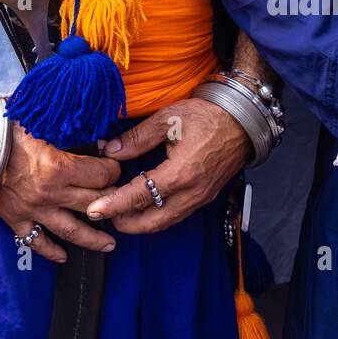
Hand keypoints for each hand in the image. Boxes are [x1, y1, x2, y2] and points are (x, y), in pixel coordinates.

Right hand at [0, 125, 120, 263]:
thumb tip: (94, 134)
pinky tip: (63, 256)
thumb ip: (69, 129)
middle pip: (93, 204)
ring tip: (109, 245)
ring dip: (93, 239)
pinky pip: (36, 241)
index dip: (112, 170)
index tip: (115, 168)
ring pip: (71, 231)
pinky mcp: (16, 219)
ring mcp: (34, 210)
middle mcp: (50, 194)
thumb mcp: (41, 123)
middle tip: (124, 205)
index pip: (100, 175)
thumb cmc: (5, 129)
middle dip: (112, 203)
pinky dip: (50, 251)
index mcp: (58, 168)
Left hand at [83, 97, 250, 233]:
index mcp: (181, 173)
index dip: (114, 204)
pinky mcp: (204, 198)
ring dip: (140, 223)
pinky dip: (156, 217)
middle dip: (124, 222)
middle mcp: (191, 192)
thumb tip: (111, 150)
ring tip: (118, 212)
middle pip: (152, 222)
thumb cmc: (208, 116)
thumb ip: (137, 137)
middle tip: (102, 213)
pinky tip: (143, 207)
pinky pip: (176, 216)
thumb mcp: (169, 118)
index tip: (94, 209)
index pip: (140, 196)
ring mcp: (200, 198)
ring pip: (165, 222)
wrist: (243, 121)